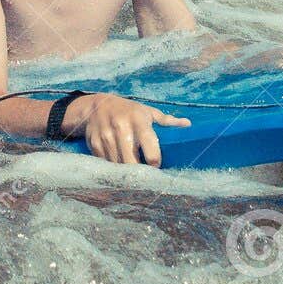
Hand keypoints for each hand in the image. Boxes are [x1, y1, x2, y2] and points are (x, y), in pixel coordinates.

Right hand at [64, 93, 190, 165]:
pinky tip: (118, 170)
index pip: (150, 147)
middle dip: (139, 173)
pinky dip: (113, 169)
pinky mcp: (94, 144)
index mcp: (138, 120)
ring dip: (126, 173)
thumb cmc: (128, 110)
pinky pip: (106, 164)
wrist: (96, 106)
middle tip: (145, 178)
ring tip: (133, 177)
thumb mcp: (147, 111)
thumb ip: (167, 120)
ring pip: (118, 165)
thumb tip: (188, 124)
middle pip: (132, 162)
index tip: (156, 167)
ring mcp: (106, 136)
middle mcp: (121, 127)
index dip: (155, 162)